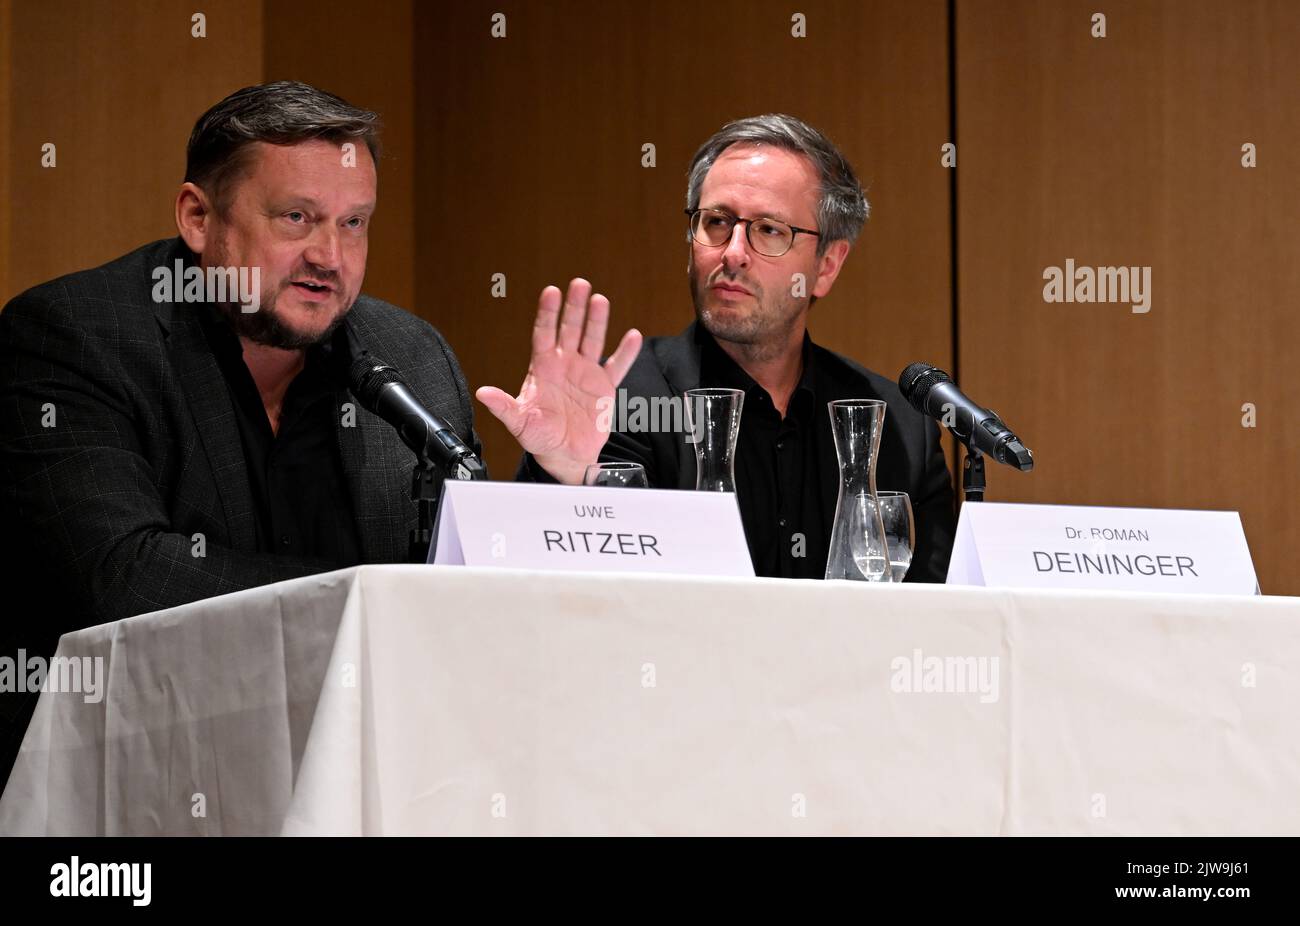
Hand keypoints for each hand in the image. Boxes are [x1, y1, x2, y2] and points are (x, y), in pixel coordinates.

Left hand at [476, 278, 641, 484]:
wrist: (565, 454)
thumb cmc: (540, 437)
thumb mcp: (519, 422)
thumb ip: (504, 406)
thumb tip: (482, 393)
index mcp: (543, 368)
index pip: (544, 334)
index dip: (547, 313)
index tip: (551, 292)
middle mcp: (565, 364)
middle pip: (569, 329)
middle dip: (574, 307)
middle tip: (579, 284)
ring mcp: (585, 372)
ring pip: (593, 340)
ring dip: (597, 320)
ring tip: (600, 300)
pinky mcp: (604, 386)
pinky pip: (617, 366)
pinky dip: (626, 352)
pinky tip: (633, 336)